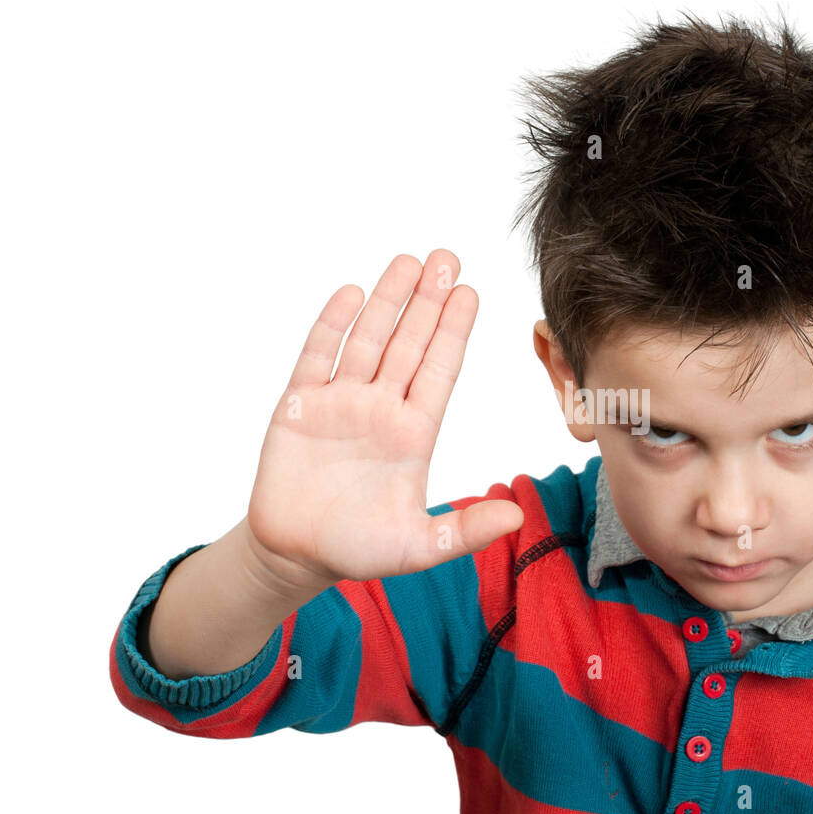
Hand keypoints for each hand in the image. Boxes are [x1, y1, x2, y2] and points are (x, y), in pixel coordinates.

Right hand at [245, 250, 523, 587]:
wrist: (296, 555)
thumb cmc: (359, 549)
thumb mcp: (420, 547)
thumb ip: (465, 530)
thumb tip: (517, 517)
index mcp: (414, 433)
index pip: (439, 371)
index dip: (454, 331)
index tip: (471, 292)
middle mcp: (381, 409)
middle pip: (409, 344)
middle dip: (428, 301)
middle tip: (447, 258)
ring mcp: (340, 403)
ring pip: (368, 340)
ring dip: (387, 300)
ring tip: (409, 261)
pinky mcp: (299, 406)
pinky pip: (318, 357)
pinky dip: (332, 326)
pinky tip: (352, 293)